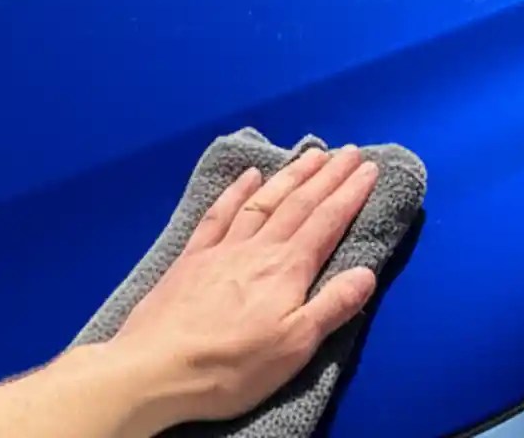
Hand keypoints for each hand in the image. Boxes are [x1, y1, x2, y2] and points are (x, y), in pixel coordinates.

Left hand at [110, 145, 380, 429]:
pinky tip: (249, 176)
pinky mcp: (191, 259)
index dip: (351, 193)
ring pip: (265, 201)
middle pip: (300, 203)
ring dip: (292, 175)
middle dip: (329, 176)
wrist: (153, 370)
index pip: (328, 221)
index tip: (370, 168)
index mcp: (287, 269)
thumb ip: (334, 306)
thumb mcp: (295, 345)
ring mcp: (222, 250)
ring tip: (312, 154)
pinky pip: (219, 215)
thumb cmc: (231, 366)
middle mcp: (258, 249)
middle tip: (351, 151)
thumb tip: (368, 273)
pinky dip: (237, 192)